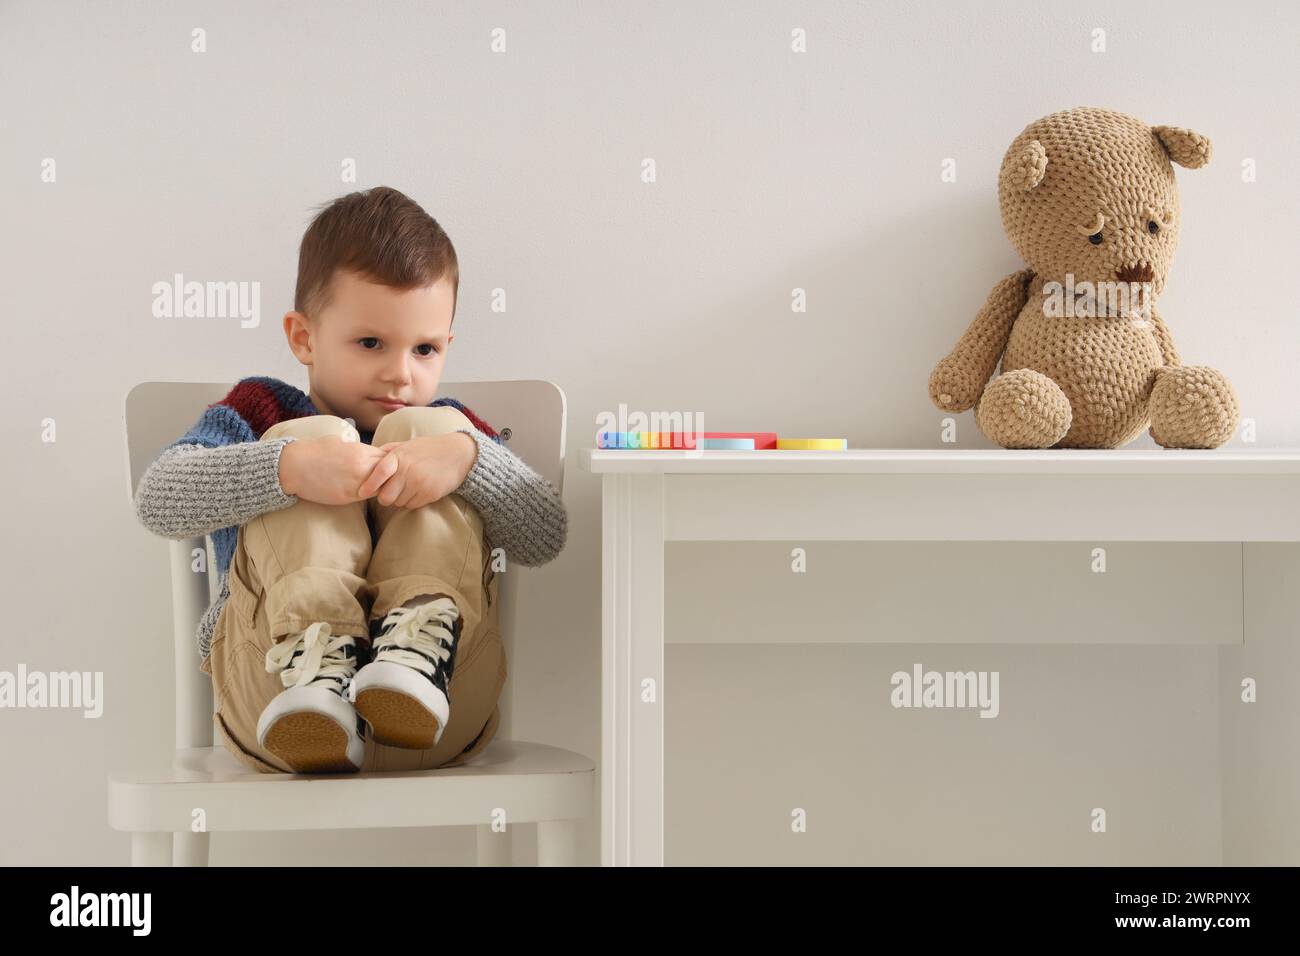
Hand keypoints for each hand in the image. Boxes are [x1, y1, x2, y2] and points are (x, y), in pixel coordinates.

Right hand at [279, 435, 392, 505]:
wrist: (294, 466)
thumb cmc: (316, 451)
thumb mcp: (341, 442)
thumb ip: (360, 449)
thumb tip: (372, 452)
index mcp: (361, 451)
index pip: (388, 457)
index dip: (391, 461)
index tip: (390, 464)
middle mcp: (361, 467)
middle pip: (389, 473)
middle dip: (392, 475)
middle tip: (391, 478)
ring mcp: (355, 483)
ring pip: (381, 487)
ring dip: (383, 486)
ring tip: (381, 486)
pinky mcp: (347, 497)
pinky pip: (367, 496)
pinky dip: (371, 494)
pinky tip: (368, 491)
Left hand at [358, 433, 477, 508]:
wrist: (459, 454)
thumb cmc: (430, 449)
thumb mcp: (408, 445)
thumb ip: (389, 451)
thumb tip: (369, 457)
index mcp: (400, 456)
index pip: (379, 473)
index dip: (369, 485)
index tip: (362, 492)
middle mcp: (408, 470)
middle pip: (386, 496)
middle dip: (386, 497)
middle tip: (392, 491)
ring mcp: (419, 483)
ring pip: (398, 503)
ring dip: (400, 499)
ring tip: (409, 488)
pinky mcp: (430, 493)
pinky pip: (412, 505)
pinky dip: (413, 501)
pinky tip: (419, 491)